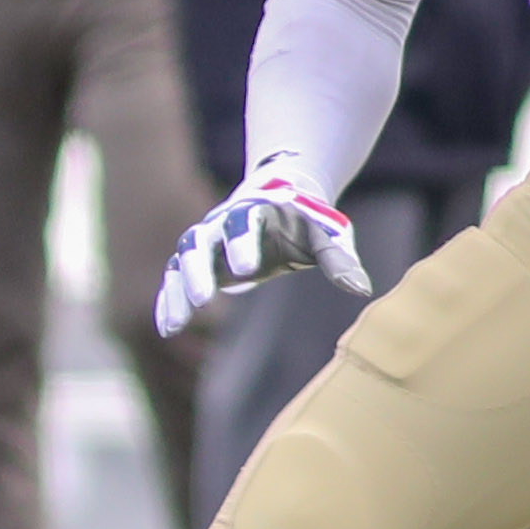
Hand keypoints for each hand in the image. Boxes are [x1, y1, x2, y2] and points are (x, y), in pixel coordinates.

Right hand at [154, 156, 369, 337]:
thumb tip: (361, 290)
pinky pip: (177, 278)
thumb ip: (340, 258)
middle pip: (201, 240)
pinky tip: (168, 328)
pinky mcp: (199, 261)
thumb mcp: (328, 234)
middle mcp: (223, 222)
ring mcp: (207, 241)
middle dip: (200, 270)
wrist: (280, 201)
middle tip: (203, 299)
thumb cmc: (307, 221)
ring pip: (182, 261)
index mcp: (257, 210)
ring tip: (175, 326)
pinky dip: (169, 300)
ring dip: (177, 291)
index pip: (244, 222)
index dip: (242, 243)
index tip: (245, 270)